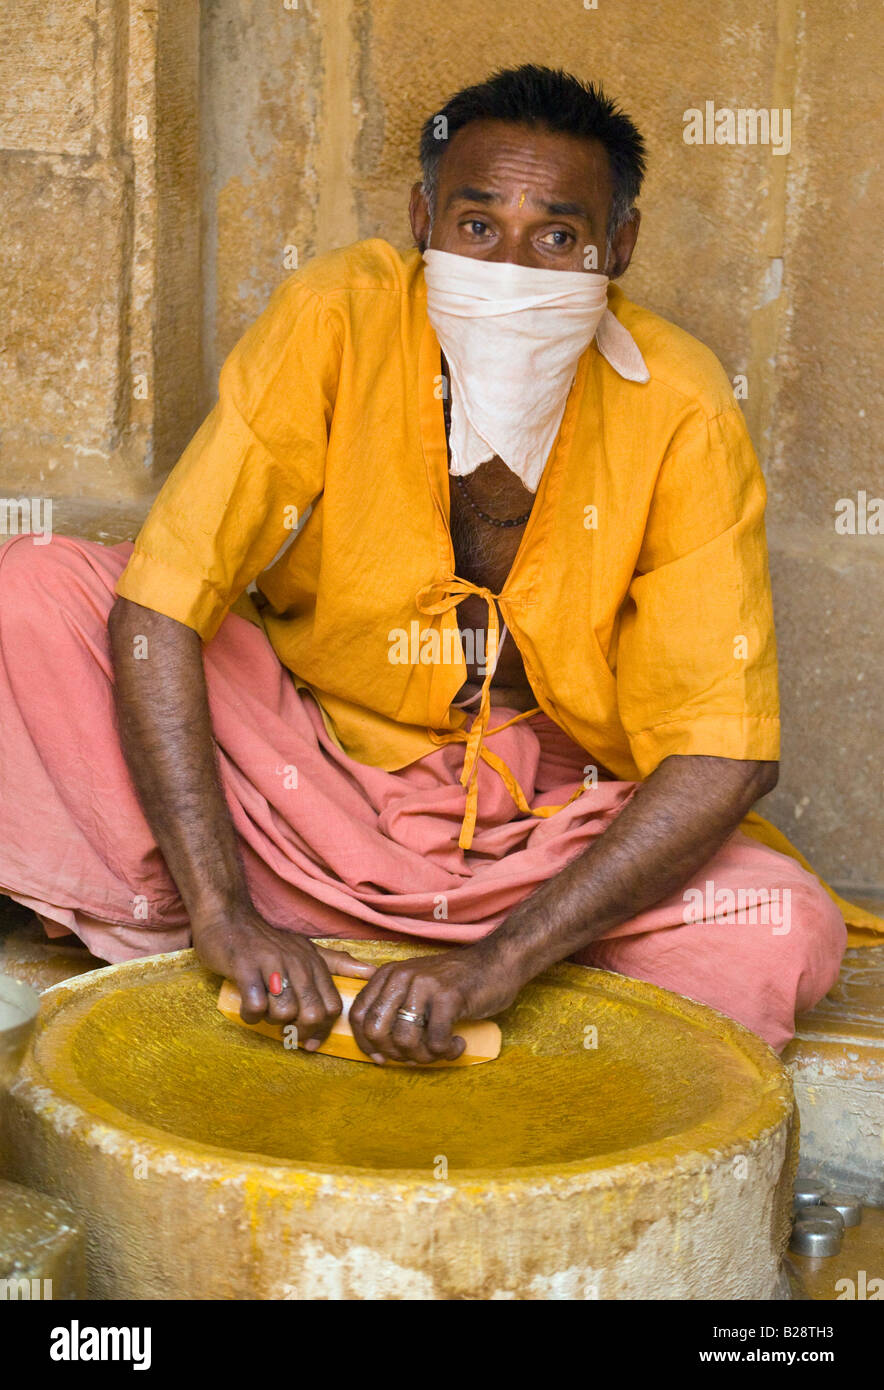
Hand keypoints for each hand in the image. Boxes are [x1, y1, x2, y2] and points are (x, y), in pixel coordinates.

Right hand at [192, 902, 374, 1047]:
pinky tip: (248, 1008)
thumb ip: (337, 963)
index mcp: (314, 963)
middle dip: (299, 1030)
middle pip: (312, 1013)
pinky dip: (251, 1015)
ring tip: (263, 1009)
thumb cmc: (267, 941)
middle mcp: (297, 963)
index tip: (309, 1039)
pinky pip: (255, 1005)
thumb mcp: (306, 948)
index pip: (332, 1006)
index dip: (322, 1029)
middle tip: (284, 1027)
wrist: (228, 916)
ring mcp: (271, 964)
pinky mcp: (245, 967)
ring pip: (284, 1012)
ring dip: (271, 1020)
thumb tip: (372, 971)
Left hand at [348, 947, 519, 1065]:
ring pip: (405, 1040)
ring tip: (441, 1050)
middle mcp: (401, 976)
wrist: (498, 961)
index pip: (358, 1014)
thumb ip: (394, 1010)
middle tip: (417, 1055)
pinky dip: (446, 1052)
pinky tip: (457, 1044)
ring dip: (424, 1056)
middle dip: (395, 1054)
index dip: (366, 1043)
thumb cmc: (457, 982)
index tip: (383, 1058)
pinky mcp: (448, 997)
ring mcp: (424, 985)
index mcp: (389, 974)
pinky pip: (436, 1041)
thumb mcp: (416, 987)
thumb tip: (377, 1052)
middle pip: (376, 1030)